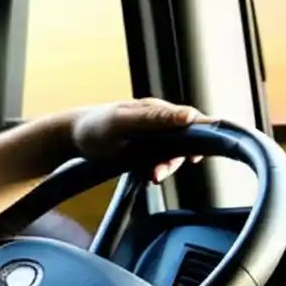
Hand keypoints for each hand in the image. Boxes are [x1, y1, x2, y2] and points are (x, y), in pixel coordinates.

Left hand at [69, 98, 214, 183]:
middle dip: (180, 158)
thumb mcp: (123, 123)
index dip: (208, 133)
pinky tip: (150, 176)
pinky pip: (163, 161)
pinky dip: (160, 170)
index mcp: (158, 109)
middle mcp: (160, 120)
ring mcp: (154, 135)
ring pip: (175, 154)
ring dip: (168, 167)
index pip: (193, 118)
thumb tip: (190, 115)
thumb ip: (154, 118)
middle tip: (160, 172)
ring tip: (152, 176)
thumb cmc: (95, 126)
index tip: (214, 149)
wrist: (71, 137)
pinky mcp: (146, 149)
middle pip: (188, 140)